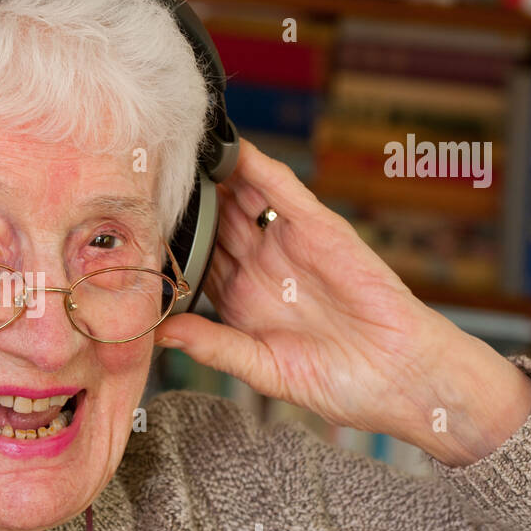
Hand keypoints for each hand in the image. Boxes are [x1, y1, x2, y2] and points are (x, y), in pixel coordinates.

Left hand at [154, 138, 530, 465]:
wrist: (403, 380)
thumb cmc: (342, 383)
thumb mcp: (262, 368)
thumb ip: (213, 346)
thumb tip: (158, 333)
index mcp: (242, 300)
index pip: (193, 260)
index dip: (165, 241)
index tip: (126, 221)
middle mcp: (261, 267)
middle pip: (212, 222)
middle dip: (181, 199)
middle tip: (143, 167)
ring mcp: (290, 246)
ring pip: (242, 199)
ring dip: (213, 176)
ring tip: (179, 147)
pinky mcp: (322, 232)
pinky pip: (286, 194)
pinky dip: (261, 170)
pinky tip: (233, 151)